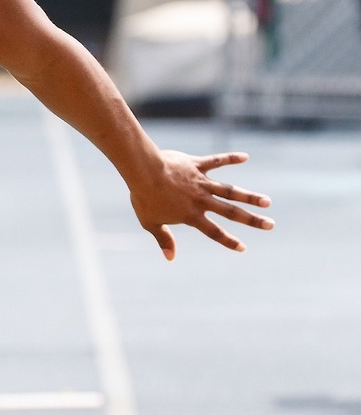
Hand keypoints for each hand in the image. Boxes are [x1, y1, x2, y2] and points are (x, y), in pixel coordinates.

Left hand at [130, 150, 273, 259]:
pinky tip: (244, 157)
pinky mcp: (197, 165)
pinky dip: (230, 158)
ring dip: (249, 196)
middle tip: (271, 225)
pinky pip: (217, 161)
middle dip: (252, 220)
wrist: (143, 172)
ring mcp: (201, 182)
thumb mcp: (150, 222)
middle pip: (231, 212)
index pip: (214, 232)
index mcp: (191, 215)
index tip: (243, 248)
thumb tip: (170, 258)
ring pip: (230, 190)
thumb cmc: (144, 198)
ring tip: (267, 201)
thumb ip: (163, 239)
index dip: (228, 241)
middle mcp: (201, 200)